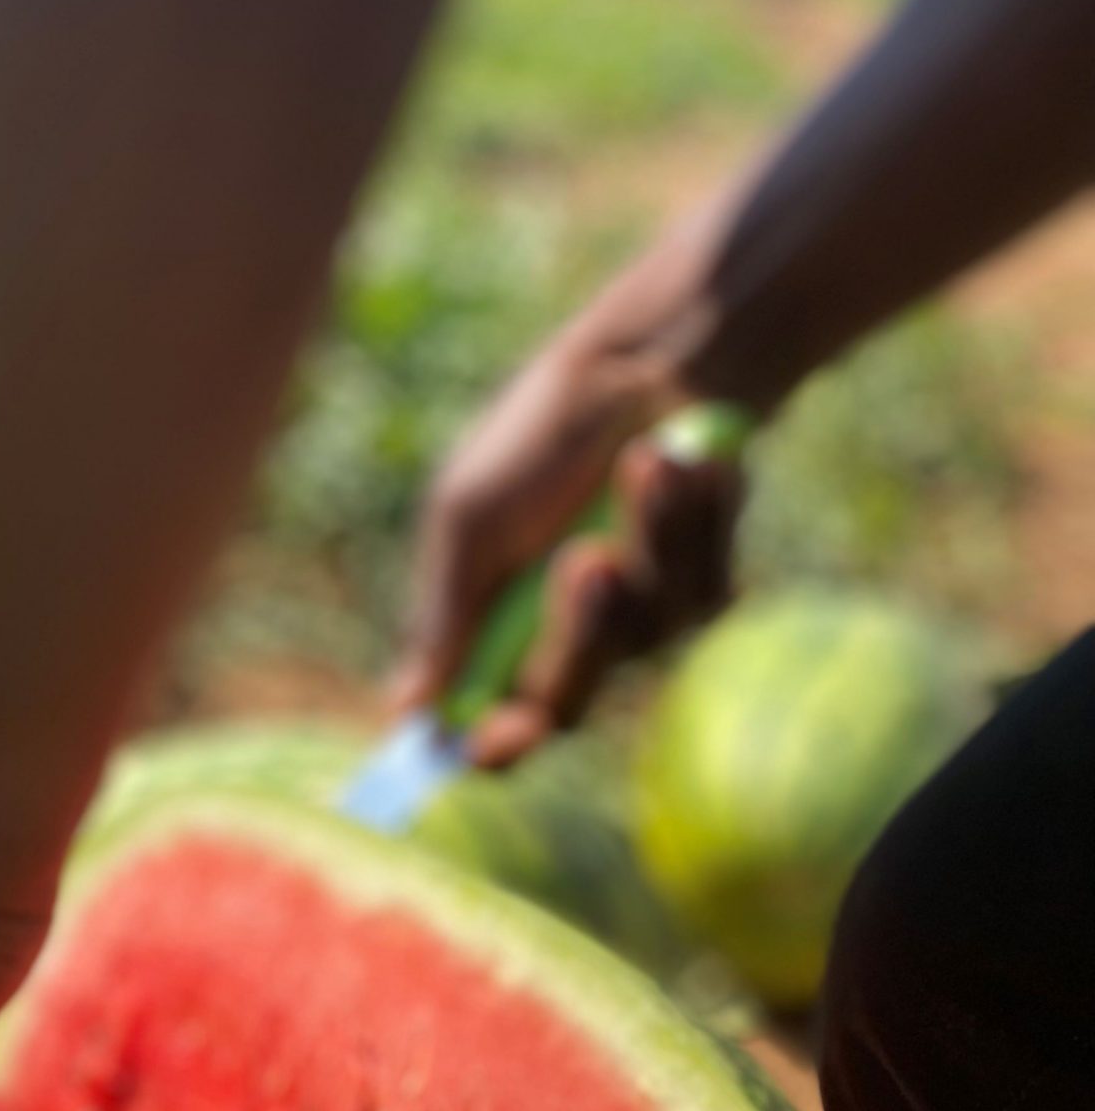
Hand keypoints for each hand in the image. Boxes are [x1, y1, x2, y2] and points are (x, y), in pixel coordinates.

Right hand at [397, 317, 748, 768]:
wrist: (648, 364)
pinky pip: (698, 597)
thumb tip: (404, 707)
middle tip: (583, 557)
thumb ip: (444, 612)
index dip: (490, 746)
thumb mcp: (467, 517)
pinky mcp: (704, 592)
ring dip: (642, 542)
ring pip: (639, 642)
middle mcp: (566, 643)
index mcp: (496, 632)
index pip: (490, 723)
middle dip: (576, 631)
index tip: (486, 741)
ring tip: (642, 458)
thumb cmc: (539, 435)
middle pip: (566, 704)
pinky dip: (686, 521)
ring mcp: (638, 624)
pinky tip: (678, 456)